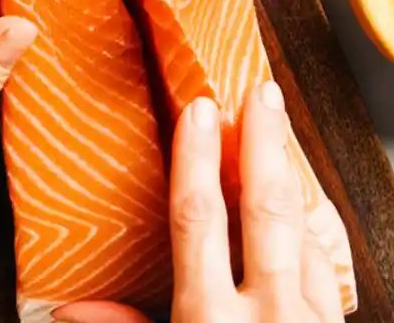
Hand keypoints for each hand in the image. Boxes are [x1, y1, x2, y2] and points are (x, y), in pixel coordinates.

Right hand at [54, 83, 342, 322]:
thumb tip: (68, 308)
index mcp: (210, 320)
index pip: (201, 218)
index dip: (197, 158)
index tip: (199, 109)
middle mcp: (266, 314)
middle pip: (267, 209)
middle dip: (265, 145)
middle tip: (263, 94)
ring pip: (306, 233)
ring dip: (295, 178)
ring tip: (284, 132)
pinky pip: (325, 269)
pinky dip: (316, 229)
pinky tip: (309, 207)